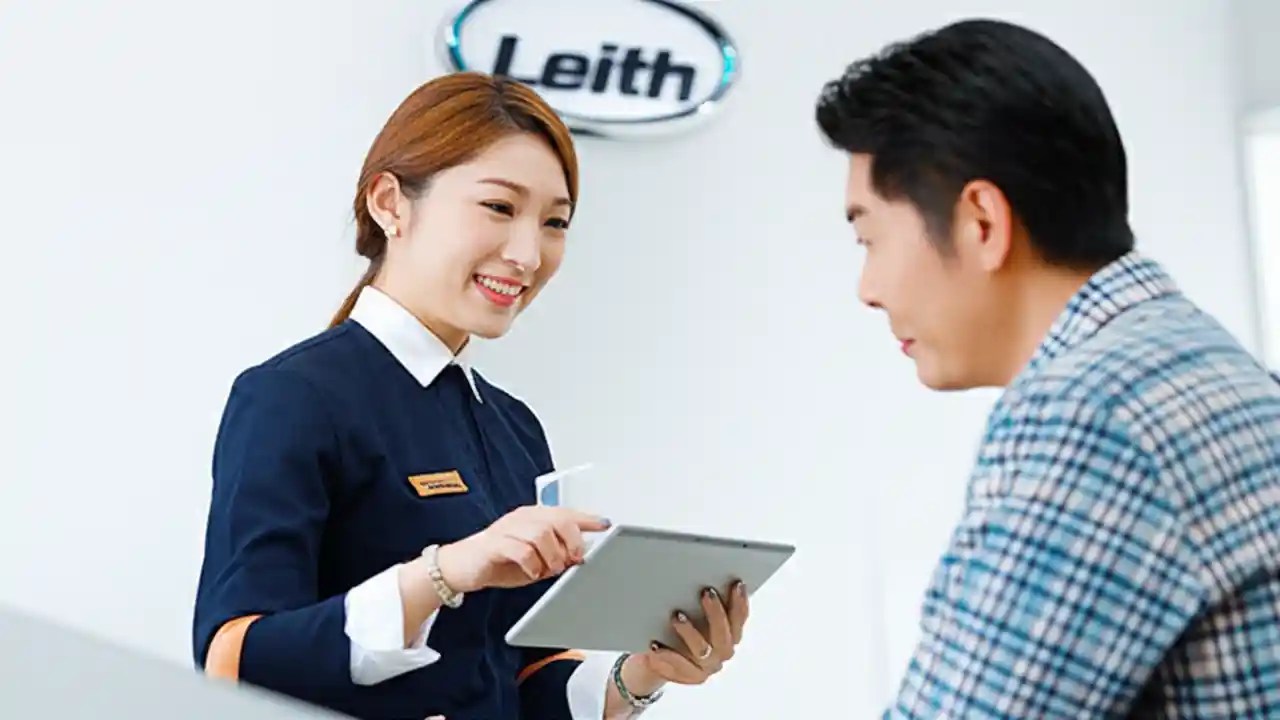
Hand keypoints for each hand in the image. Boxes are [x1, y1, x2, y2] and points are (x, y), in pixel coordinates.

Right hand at [436, 506, 609, 592]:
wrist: (460, 568)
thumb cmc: (499, 562)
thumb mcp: (534, 561)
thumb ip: (555, 556)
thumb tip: (578, 558)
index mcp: (533, 517)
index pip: (565, 513)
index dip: (587, 518)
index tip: (605, 525)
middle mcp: (522, 518)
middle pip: (557, 520)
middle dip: (570, 542)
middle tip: (572, 560)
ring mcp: (507, 528)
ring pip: (541, 533)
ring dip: (552, 555)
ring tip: (549, 570)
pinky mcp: (494, 544)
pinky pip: (521, 549)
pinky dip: (532, 563)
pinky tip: (531, 573)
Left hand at [634, 581, 749, 686]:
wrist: (657, 658)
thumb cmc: (676, 629)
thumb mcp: (692, 612)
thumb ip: (701, 600)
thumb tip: (700, 571)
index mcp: (730, 633)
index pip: (739, 617)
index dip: (740, 601)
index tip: (736, 583)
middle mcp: (722, 651)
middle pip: (724, 633)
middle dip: (716, 612)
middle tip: (706, 593)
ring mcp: (707, 666)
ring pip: (702, 649)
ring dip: (690, 631)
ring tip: (676, 616)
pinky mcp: (690, 677)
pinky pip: (679, 666)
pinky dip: (667, 654)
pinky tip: (655, 644)